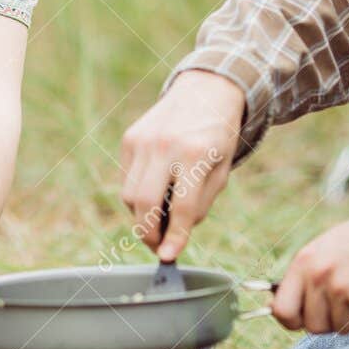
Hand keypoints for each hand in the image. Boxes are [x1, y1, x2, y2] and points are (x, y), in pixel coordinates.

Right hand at [119, 70, 243, 260]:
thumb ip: (199, 204)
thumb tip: (173, 237)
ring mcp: (143, 140)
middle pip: (145, 203)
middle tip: (158, 246)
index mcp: (196, 153)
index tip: (168, 257)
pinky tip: (155, 191)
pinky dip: (138, 194)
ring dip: (141, 216)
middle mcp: (165, 145)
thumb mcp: (221, 169)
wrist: (205, 90)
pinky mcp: (130, 138)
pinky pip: (126, 179)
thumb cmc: (217, 136)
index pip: (181, 206)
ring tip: (159, 219)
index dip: (174, 236)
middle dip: (148, 233)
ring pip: (130, 195)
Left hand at [271, 198, 348, 333]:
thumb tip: (283, 310)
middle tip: (343, 303)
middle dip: (329, 321)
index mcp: (303, 262)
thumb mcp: (324, 249)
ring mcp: (342, 288)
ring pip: (341, 328)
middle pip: (313, 327)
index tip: (302, 320)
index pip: (281, 310)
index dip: (291, 322)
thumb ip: (305, 278)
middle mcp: (319, 276)